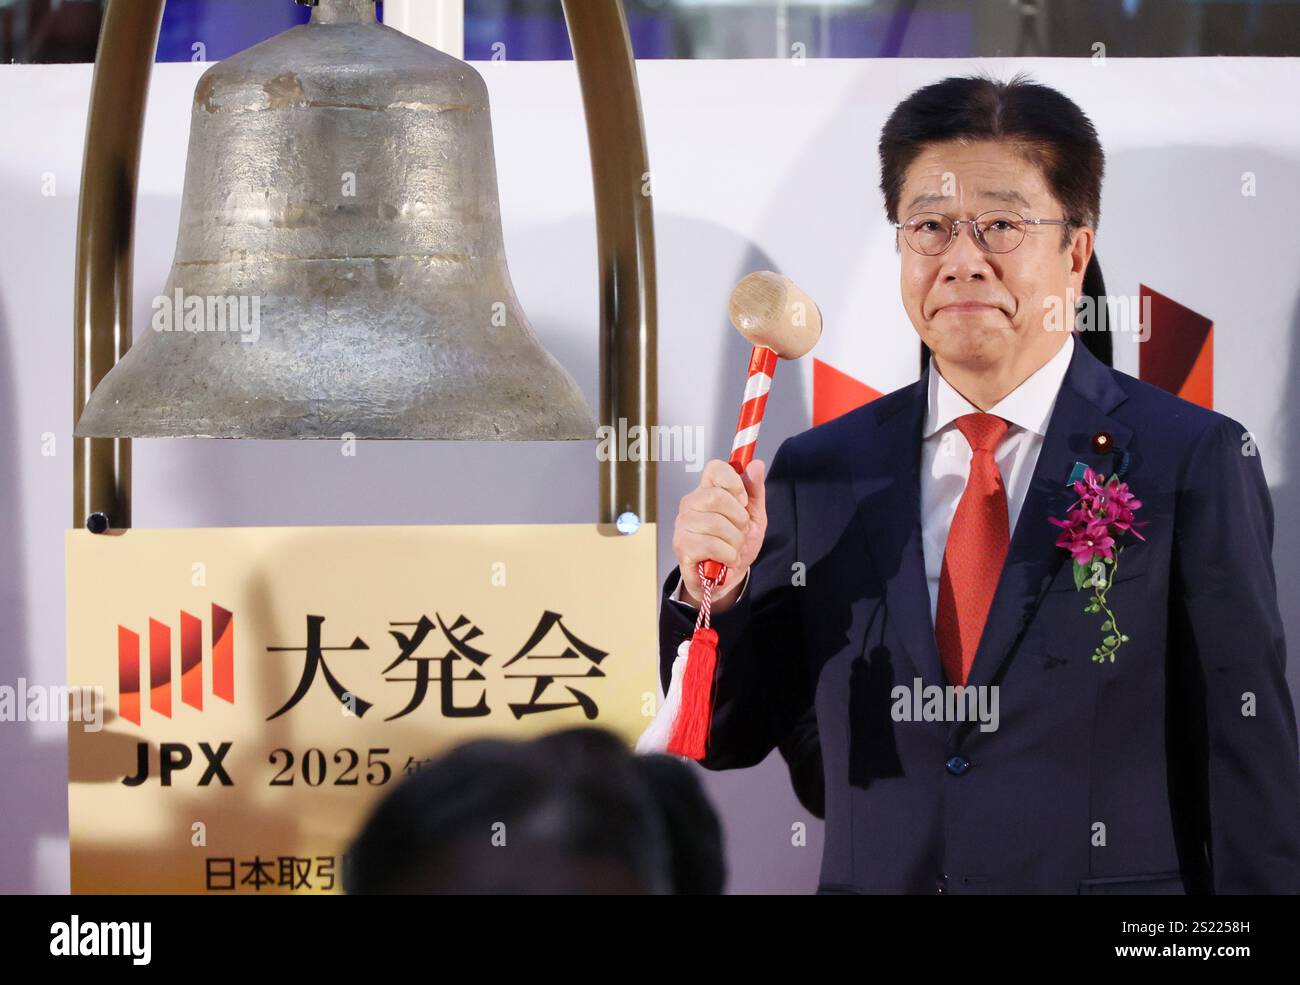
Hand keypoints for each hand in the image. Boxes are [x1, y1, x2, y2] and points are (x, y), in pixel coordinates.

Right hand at [671, 458, 766, 613]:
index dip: (734, 482)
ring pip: (716, 523)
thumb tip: (755, 464)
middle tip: (740, 530)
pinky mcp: (682, 547)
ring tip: (734, 548)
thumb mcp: (754, 517)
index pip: (715, 468)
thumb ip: (755, 491)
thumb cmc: (735, 545)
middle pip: (717, 496)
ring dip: (735, 541)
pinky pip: (711, 545)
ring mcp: (683, 525)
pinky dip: (728, 555)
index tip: (743, 500)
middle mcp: (691, 504)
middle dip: (739, 518)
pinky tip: (727, 559)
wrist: (726, 579)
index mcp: (707, 491)